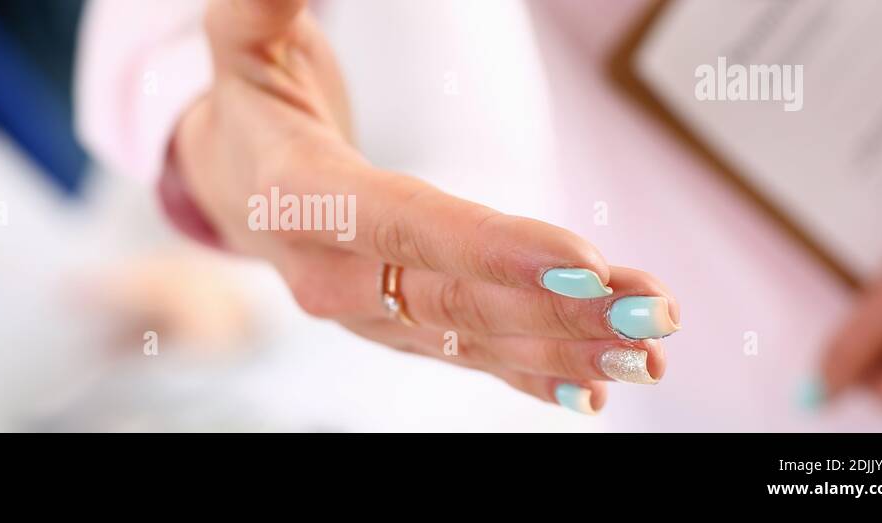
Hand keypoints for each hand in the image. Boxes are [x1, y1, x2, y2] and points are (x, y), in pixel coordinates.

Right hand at [171, 0, 679, 412]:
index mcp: (296, 195)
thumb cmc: (254, 102)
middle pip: (455, 295)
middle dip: (558, 309)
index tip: (581, 261)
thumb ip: (268, 6)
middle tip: (650, 311)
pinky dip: (532, 375)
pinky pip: (466, 357)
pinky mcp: (393, 328)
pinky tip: (595, 387)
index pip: (400, 223)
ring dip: (566, 346)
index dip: (489, 248)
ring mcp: (363, 311)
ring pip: (473, 336)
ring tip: (648, 348)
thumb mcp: (244, 39)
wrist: (231, 183)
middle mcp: (326, 272)